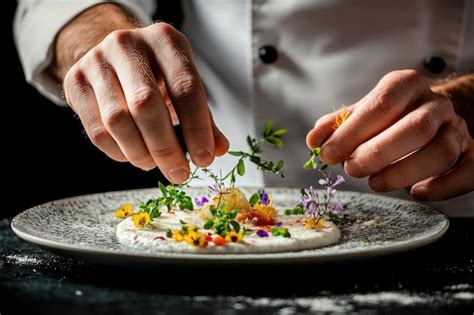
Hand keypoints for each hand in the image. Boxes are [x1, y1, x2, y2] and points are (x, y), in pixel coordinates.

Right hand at [55, 5, 227, 183]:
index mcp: (164, 40)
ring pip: (117, 120)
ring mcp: (96, 61)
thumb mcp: (184, 87)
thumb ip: (203, 118)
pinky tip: (134, 155)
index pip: (185, 87)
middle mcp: (127, 44)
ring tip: (154, 164)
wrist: (115, 58)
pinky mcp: (75, 82)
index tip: (204, 158)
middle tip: (179, 173)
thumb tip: (217, 149)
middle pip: (146, 105)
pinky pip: (96, 131)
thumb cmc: (157, 76)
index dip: (197, 128)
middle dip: (166, 148)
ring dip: (140, 153)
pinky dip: (119, 153)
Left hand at [307, 70, 473, 200]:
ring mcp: (457, 128)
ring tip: (376, 183)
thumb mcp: (362, 112)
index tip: (327, 154)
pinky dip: (443, 187)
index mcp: (406, 85)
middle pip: (415, 128)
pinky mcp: (471, 152)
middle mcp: (435, 104)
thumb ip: (338, 124)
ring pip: (441, 152)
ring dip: (405, 172)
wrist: (434, 113)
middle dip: (379, 153)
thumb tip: (314, 140)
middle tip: (352, 169)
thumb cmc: (391, 115)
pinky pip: (468, 171)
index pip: (381, 105)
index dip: (352, 132)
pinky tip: (417, 193)